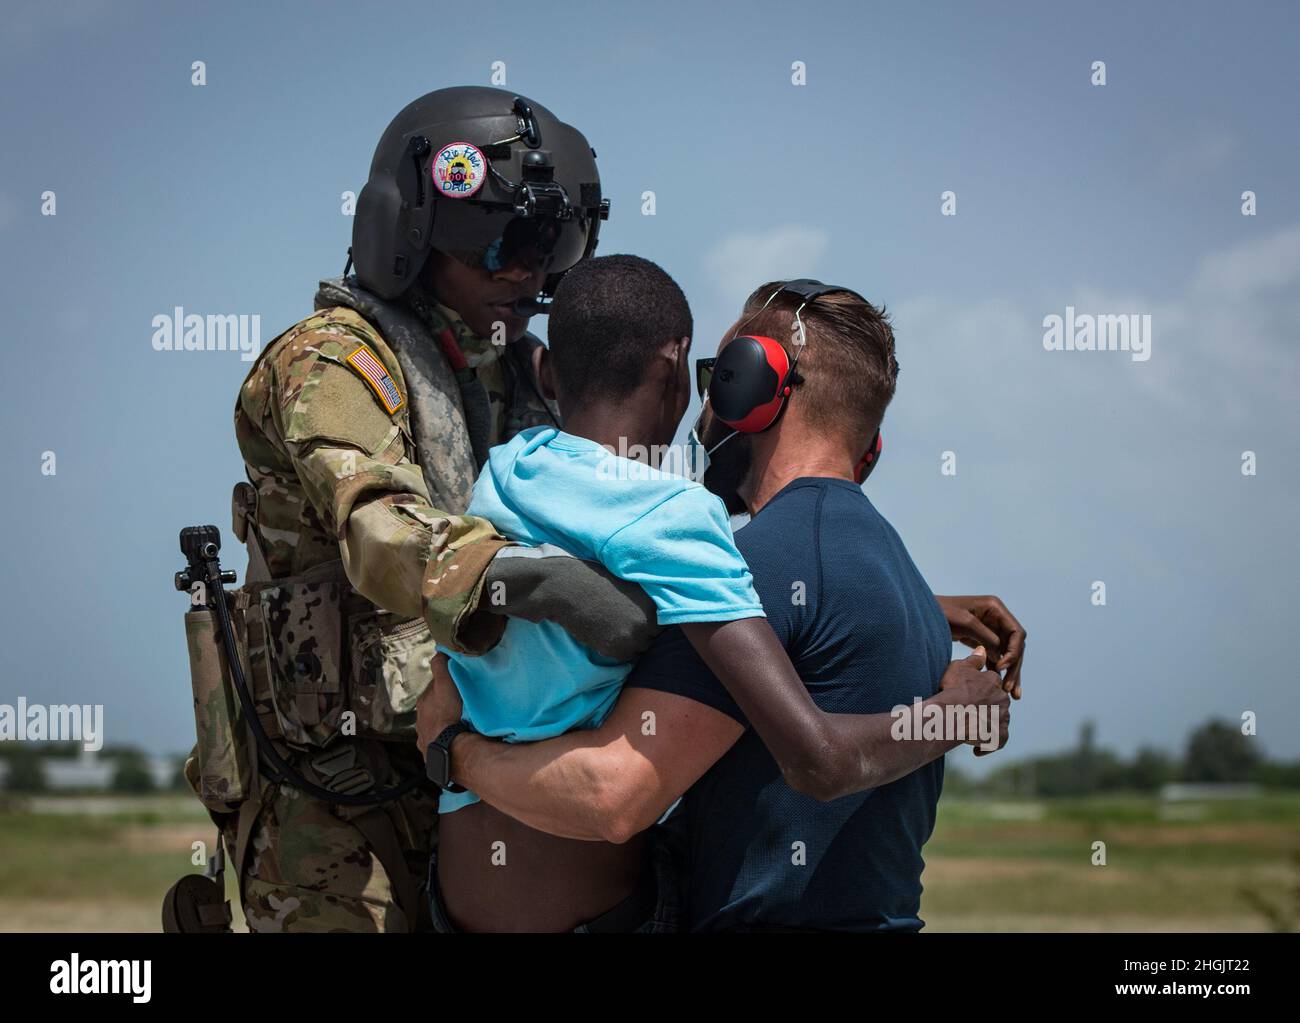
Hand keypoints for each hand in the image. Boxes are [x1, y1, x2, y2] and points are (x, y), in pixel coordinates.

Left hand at [415, 653, 462, 755]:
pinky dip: (442, 738)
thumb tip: (439, 650)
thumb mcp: (445, 683)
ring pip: (434, 724)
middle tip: (459, 705)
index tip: (457, 685)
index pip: (434, 688)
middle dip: (443, 704)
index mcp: (423, 701)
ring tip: (457, 723)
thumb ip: (440, 666)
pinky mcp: (429, 750)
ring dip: (443, 722)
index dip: (445, 684)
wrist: (448, 747)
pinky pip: (436, 741)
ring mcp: (423, 735)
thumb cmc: (447, 713)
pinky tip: (451, 739)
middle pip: (433, 706)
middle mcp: (420, 718)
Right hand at [483, 545, 660, 660]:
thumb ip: (645, 604)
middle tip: (622, 625)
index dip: (651, 626)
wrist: (567, 588)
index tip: (639, 622)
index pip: (664, 626)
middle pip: (654, 641)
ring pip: (639, 651)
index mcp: (654, 603)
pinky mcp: (616, 648)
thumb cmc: (595, 582)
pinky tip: (602, 634)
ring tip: (611, 628)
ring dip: (629, 645)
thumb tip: (659, 620)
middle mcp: (648, 621)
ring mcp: (633, 636)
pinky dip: (614, 650)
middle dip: (641, 636)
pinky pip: (624, 658)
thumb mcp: (629, 586)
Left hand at [935, 594, 1026, 698]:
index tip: (1001, 667)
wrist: (920, 614)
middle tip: (1010, 690)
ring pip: (1006, 654)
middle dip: (1014, 668)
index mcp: (995, 608)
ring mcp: (990, 629)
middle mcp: (996, 618)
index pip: (1017, 633)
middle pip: (1014, 646)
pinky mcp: (981, 639)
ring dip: (1010, 673)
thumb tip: (1001, 657)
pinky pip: (995, 656)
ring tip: (1012, 695)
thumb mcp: (964, 623)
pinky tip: (1000, 687)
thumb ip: (985, 637)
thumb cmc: (939, 613)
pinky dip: (997, 671)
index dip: (1014, 652)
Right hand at [938, 647, 1010, 755]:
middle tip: (968, 714)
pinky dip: (987, 746)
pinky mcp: (1000, 735)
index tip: (968, 696)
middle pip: (997, 703)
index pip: (991, 684)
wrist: (953, 714)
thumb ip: (973, 660)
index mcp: (994, 682)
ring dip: (986, 726)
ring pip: (998, 721)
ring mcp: (1002, 718)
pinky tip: (975, 749)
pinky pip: (997, 741)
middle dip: (985, 708)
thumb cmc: (953, 689)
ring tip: (970, 731)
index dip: (979, 690)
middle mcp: (1002, 699)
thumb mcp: (959, 667)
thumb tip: (983, 650)